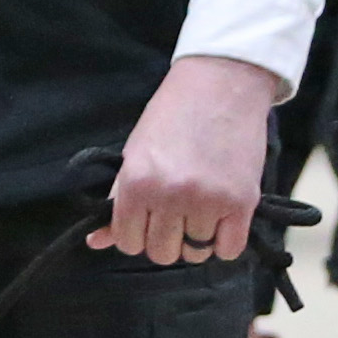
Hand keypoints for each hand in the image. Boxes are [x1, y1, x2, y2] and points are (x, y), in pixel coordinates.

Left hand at [91, 55, 278, 264]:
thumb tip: (95, 242)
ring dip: (197, 238)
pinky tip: (221, 220)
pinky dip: (224, 242)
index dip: (137, 235)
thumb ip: (117, 200)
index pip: (128, 242)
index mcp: (137, 182)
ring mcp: (208, 200)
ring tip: (201, 209)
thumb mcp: (135, 154)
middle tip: (176, 214)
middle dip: (167, 239)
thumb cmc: (173, 116)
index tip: (147, 221)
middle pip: (162, 253)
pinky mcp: (242, 202)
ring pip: (195, 253)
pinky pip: (229, 250)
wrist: (222, 84)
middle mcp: (170, 195)